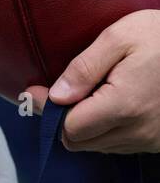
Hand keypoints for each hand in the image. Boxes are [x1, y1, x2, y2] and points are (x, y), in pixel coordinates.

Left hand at [23, 9, 159, 152]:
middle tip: (55, 90)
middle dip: (62, 119)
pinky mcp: (156, 142)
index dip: (48, 111)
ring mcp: (149, 140)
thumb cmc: (157, 36)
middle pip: (80, 142)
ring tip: (85, 92)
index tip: (35, 91)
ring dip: (83, 125)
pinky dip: (103, 129)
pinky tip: (105, 103)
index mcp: (124, 105)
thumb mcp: (118, 38)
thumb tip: (56, 96)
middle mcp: (138, 131)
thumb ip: (84, 68)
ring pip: (97, 146)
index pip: (70, 129)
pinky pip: (117, 145)